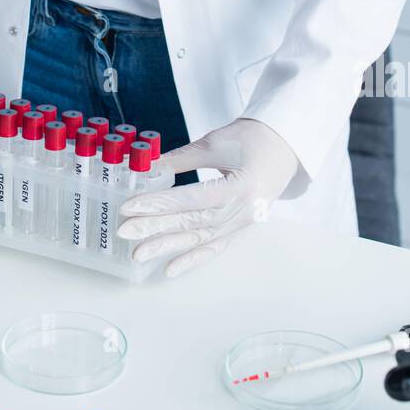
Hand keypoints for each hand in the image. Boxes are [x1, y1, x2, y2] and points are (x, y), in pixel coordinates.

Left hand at [117, 118, 298, 277]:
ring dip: (167, 247)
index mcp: (241, 186)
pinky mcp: (241, 229)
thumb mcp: (216, 142)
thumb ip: (181, 158)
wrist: (285, 148)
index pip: (193, 198)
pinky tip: (169, 270)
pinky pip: (214, 248)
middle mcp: (244, 211)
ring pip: (200, 239)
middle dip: (156, 228)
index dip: (160, 204)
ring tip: (138, 254)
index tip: (130, 207)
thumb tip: (145, 166)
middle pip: (193, 222)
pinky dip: (192, 260)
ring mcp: (244, 224)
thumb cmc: (252, 139)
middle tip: (125, 231)